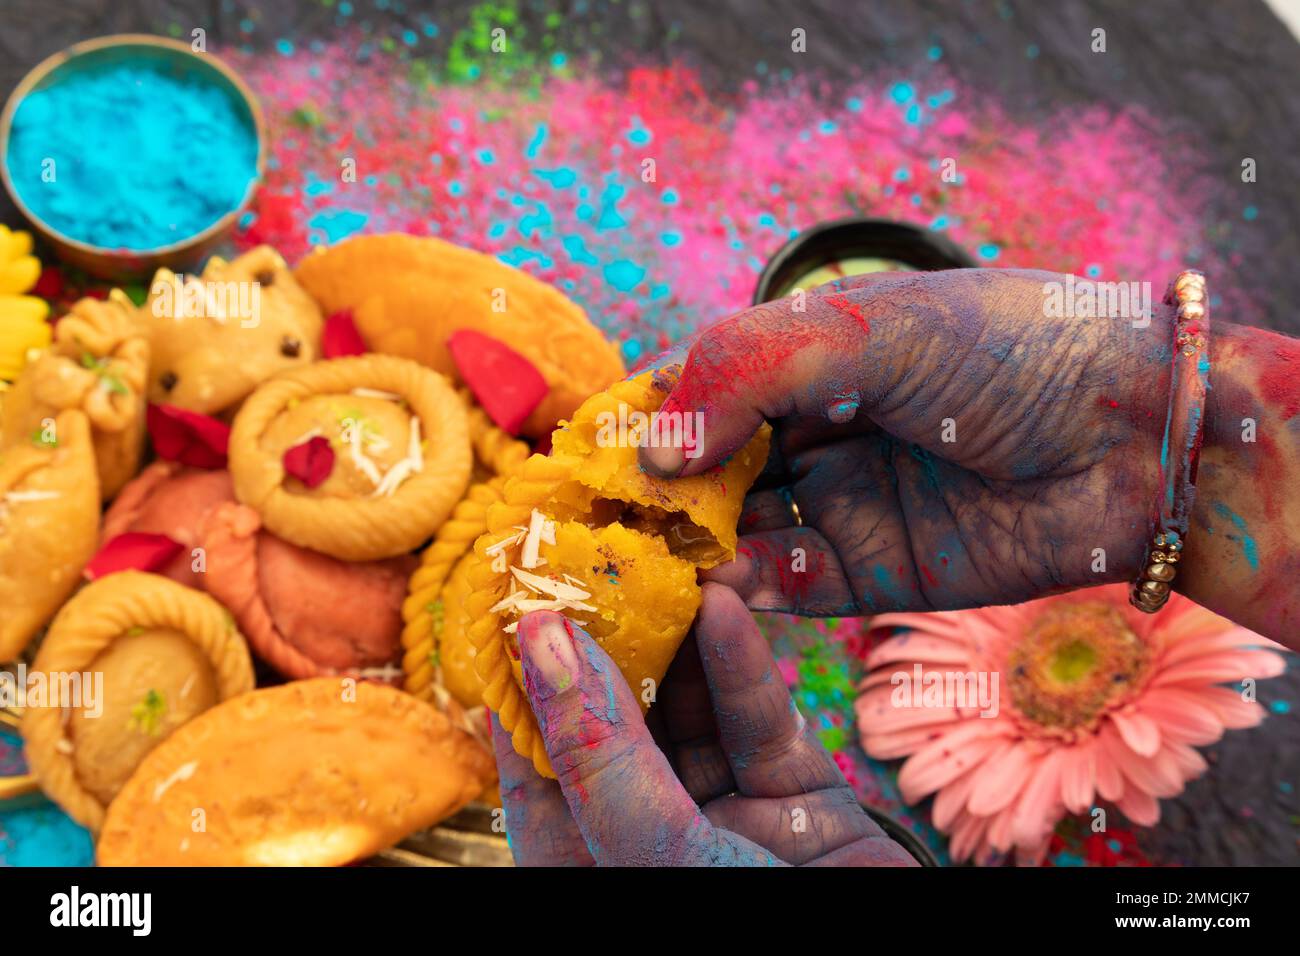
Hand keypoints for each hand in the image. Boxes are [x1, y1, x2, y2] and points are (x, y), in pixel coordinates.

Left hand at [494, 582, 914, 865]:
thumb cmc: (750, 940)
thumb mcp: (655, 850)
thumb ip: (600, 748)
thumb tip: (539, 642)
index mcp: (591, 866)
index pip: (537, 762)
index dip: (529, 681)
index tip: (522, 599)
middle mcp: (649, 838)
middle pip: (618, 725)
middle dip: (613, 643)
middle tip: (604, 562)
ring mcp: (724, 818)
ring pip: (691, 713)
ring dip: (683, 642)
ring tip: (674, 569)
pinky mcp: (797, 800)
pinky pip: (760, 724)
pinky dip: (743, 668)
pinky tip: (727, 608)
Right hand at [639, 268, 1171, 614]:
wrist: (1140, 436)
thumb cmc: (1009, 351)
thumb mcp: (869, 328)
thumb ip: (752, 369)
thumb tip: (656, 449)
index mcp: (810, 360)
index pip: (698, 387)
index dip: (642, 415)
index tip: (582, 449)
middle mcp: (815, 434)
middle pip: (706, 469)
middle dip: (652, 495)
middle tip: (594, 523)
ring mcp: (840, 506)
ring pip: (735, 534)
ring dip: (688, 549)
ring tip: (638, 564)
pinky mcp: (873, 576)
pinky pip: (788, 588)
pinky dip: (746, 588)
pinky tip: (720, 582)